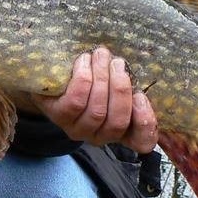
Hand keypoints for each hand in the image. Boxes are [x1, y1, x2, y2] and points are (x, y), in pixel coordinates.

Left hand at [32, 47, 157, 153]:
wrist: (50, 76)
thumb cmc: (89, 77)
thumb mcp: (112, 80)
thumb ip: (128, 82)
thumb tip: (139, 72)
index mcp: (121, 129)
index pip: (142, 141)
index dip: (146, 123)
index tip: (141, 96)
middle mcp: (99, 135)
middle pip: (117, 122)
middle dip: (120, 88)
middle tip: (117, 63)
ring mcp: (77, 129)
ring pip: (97, 110)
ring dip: (102, 78)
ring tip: (101, 56)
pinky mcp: (58, 116)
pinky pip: (76, 101)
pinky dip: (83, 77)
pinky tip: (83, 61)